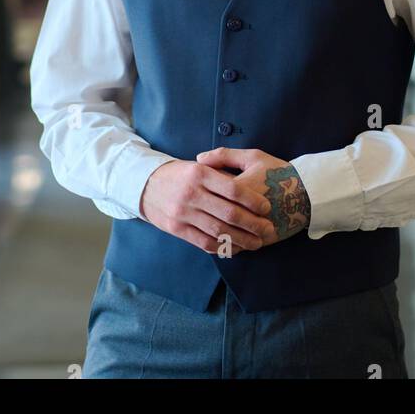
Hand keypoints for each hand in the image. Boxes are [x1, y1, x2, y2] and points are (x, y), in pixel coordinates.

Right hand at [139, 159, 275, 255]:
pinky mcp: (177, 229)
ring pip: (219, 231)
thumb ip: (221, 172)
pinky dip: (222, 247)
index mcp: (200, 173)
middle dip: (253, 224)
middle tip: (268, 229)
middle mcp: (192, 193)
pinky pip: (204, 242)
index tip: (267, 208)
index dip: (253, 200)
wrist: (146, 185)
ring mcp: (183, 213)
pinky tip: (235, 248)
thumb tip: (249, 187)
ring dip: (242, 240)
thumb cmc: (180, 174)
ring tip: (257, 242)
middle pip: (229, 213)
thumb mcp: (199, 165)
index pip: (233, 189)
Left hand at [196, 148, 309, 244]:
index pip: (210, 193)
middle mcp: (245, 211)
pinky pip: (235, 247)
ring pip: (222, 236)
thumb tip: (199, 158)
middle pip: (214, 217)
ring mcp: (253, 229)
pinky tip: (215, 237)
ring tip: (201, 224)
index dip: (201, 192)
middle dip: (202, 213)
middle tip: (193, 208)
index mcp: (240, 188)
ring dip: (209, 232)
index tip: (198, 189)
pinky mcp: (261, 240)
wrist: (307, 192)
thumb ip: (224, 156)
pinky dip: (222, 244)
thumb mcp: (253, 157)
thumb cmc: (278, 171)